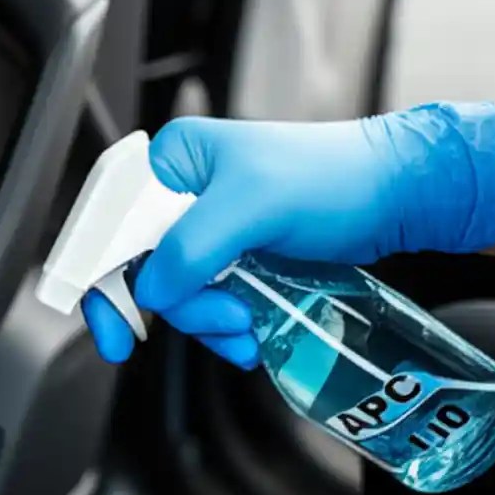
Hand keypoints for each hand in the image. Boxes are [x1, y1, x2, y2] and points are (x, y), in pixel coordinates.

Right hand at [83, 102, 494, 366]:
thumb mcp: (252, 205)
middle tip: (222, 316)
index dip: (100, 278)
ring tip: (249, 323)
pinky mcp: (229, 261)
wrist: (394, 196)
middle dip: (182, 306)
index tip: (112, 329)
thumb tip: (150, 294)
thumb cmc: (332, 178)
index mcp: (169, 164)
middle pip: (142, 271)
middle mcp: (178, 196)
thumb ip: (191, 248)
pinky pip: (203, 306)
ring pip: (174, 297)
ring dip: (209, 322)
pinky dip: (223, 327)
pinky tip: (251, 330)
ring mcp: (204, 232)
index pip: (109, 225)